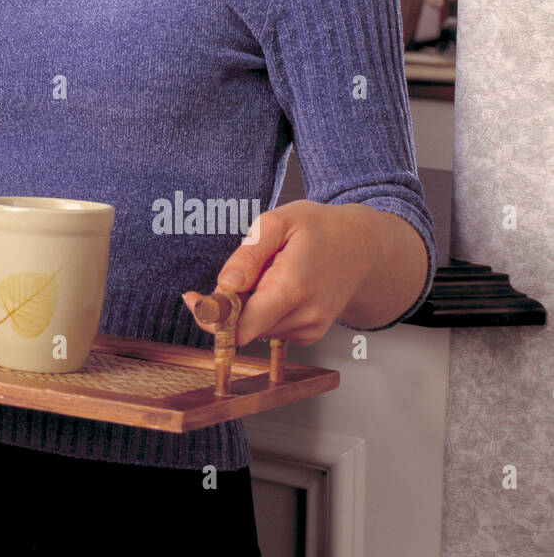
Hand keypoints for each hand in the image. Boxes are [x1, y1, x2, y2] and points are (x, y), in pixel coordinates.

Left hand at [181, 201, 378, 346]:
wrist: (362, 246)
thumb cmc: (319, 228)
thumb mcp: (278, 222)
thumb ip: (248, 254)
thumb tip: (226, 285)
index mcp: (291, 289)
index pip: (239, 326)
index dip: (211, 315)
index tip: (194, 298)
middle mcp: (304, 317)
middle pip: (243, 328)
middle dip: (227, 306)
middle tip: (235, 273)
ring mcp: (309, 329)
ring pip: (255, 329)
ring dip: (247, 307)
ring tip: (266, 274)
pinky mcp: (310, 333)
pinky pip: (270, 329)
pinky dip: (263, 312)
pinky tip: (277, 286)